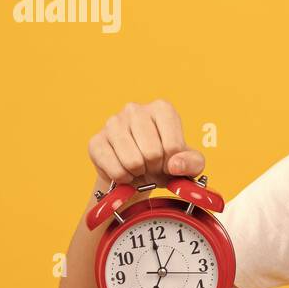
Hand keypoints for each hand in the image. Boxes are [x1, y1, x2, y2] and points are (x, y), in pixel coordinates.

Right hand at [88, 99, 205, 189]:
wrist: (138, 172)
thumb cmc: (166, 162)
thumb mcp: (189, 163)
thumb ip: (192, 163)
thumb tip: (175, 165)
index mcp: (162, 108)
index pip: (173, 146)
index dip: (173, 163)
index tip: (168, 161)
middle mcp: (135, 109)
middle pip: (152, 153)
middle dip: (155, 167)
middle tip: (152, 165)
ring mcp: (112, 123)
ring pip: (132, 161)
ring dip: (139, 173)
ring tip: (139, 167)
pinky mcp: (96, 141)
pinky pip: (115, 170)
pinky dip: (123, 178)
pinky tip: (125, 171)